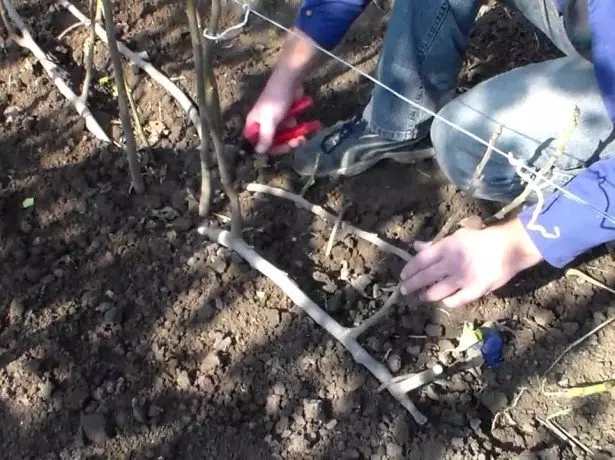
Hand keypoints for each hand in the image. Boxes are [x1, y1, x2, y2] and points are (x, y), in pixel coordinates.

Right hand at [244, 29, 316, 155]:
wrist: (290, 80)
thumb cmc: (276, 100)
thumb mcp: (269, 120)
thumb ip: (265, 137)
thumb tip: (259, 152)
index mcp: (254, 125)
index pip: (256, 143)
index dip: (268, 149)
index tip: (280, 149)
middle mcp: (263, 124)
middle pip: (272, 142)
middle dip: (285, 144)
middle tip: (296, 143)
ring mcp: (275, 120)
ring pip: (284, 136)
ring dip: (294, 139)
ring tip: (304, 138)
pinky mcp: (287, 116)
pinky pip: (292, 128)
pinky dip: (299, 130)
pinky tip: (308, 130)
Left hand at [399, 218, 542, 307]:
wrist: (511, 246)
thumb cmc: (483, 238)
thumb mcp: (458, 236)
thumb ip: (436, 244)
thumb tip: (416, 246)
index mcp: (446, 247)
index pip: (420, 260)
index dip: (409, 269)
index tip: (403, 275)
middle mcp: (450, 263)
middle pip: (424, 277)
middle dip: (411, 285)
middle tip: (404, 290)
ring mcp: (462, 278)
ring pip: (436, 291)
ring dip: (426, 295)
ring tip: (421, 296)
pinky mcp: (474, 291)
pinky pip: (454, 300)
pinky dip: (446, 301)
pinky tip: (444, 301)